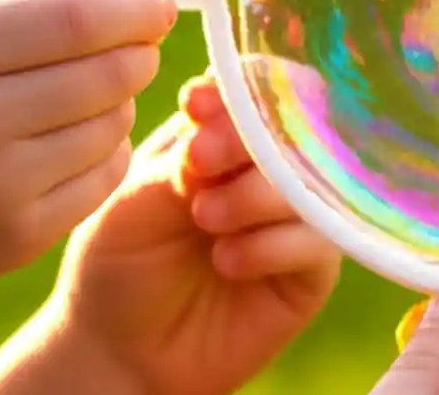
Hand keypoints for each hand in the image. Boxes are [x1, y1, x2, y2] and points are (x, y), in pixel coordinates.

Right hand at [0, 0, 175, 274]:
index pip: (72, 23)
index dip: (129, 6)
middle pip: (105, 75)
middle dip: (136, 51)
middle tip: (137, 41)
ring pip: (114, 122)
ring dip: (119, 98)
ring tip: (81, 90)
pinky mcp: (20, 236)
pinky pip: (108, 172)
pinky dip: (106, 145)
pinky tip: (67, 135)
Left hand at [0, 77, 341, 394]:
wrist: (120, 348)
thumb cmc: (120, 260)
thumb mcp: (135, 198)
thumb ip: (183, 156)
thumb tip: (227, 112)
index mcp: (228, 138)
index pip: (262, 91)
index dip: (246, 88)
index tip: (198, 105)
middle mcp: (271, 171)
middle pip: (298, 129)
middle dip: (247, 140)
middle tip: (197, 164)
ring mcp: (299, 218)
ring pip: (312, 184)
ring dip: (255, 195)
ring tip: (204, 220)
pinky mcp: (314, 270)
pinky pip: (318, 241)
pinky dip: (270, 245)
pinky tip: (227, 262)